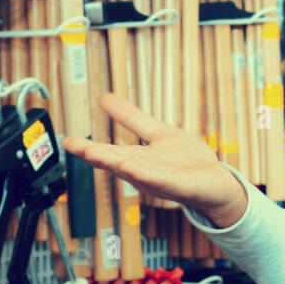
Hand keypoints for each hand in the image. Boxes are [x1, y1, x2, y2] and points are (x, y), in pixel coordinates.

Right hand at [62, 93, 247, 226]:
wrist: (217, 181)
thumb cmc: (186, 161)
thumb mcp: (157, 133)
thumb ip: (131, 118)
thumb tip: (104, 97)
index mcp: (137, 159)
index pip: (109, 152)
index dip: (88, 147)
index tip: (67, 140)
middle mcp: (144, 172)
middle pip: (118, 163)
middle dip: (98, 156)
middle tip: (75, 147)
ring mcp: (161, 180)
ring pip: (136, 173)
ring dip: (118, 164)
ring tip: (97, 155)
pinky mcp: (180, 186)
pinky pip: (163, 181)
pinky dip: (149, 176)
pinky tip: (136, 170)